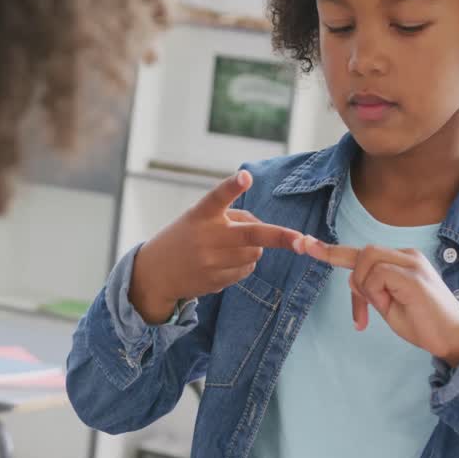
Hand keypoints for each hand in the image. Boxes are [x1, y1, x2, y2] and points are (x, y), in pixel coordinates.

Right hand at [131, 171, 303, 322]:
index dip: (232, 186)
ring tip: (229, 247)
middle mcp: (206, 237)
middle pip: (252, 234)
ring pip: (255, 253)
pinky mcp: (215, 280)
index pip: (217, 196)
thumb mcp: (199, 219)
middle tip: (303, 240)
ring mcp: (211, 261)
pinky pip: (247, 269)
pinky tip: (222, 263)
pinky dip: (244, 264)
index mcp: (201, 214)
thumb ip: (232, 217)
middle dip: (282, 237)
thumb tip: (265, 232)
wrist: (155, 273)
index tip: (245, 177)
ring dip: (254, 248)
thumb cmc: (185, 237)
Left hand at [298, 238, 458, 365]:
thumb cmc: (422, 323)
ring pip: (366, 261)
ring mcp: (411, 262)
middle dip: (356, 285)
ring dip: (368, 289)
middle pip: (361, 255)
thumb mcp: (388, 304)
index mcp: (401, 260)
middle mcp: (406, 255)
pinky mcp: (413, 275)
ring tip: (387, 307)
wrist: (452, 337)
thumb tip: (352, 278)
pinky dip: (377, 292)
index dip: (330, 250)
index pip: (361, 251)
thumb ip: (371, 288)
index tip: (304, 244)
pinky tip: (392, 304)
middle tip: (363, 316)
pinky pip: (378, 275)